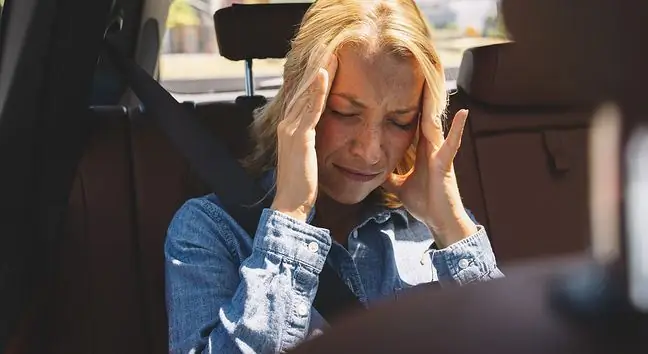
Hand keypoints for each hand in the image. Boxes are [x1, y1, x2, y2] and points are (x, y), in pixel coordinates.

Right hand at [271, 56, 337, 221]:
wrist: (291, 205)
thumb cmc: (303, 186)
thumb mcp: (307, 158)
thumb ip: (311, 142)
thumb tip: (320, 135)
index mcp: (289, 129)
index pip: (302, 96)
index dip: (313, 78)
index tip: (326, 60)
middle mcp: (286, 125)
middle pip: (303, 90)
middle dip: (316, 68)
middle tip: (328, 46)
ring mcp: (291, 130)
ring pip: (307, 94)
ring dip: (319, 71)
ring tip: (330, 52)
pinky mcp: (300, 137)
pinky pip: (312, 108)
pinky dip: (319, 90)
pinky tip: (326, 74)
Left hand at [383, 85, 476, 247]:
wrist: (438, 221)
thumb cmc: (425, 203)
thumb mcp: (399, 186)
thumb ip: (389, 177)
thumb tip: (374, 172)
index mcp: (421, 150)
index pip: (413, 121)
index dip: (408, 104)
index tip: (400, 85)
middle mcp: (432, 147)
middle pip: (424, 116)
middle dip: (421, 96)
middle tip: (417, 71)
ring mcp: (440, 153)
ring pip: (436, 123)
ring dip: (434, 104)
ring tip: (434, 82)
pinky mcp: (445, 163)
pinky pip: (452, 143)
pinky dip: (457, 129)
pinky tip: (463, 112)